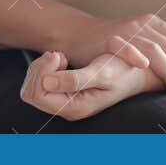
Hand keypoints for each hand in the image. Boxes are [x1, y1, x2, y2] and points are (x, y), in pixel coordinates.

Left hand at [20, 51, 150, 120]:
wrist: (134, 74)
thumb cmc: (121, 72)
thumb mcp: (102, 73)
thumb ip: (75, 80)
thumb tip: (47, 83)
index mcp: (74, 107)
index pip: (38, 94)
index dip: (42, 72)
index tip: (60, 56)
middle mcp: (66, 108)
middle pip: (30, 92)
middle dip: (40, 69)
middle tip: (59, 56)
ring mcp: (63, 102)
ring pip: (31, 86)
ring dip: (42, 67)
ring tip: (61, 57)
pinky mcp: (62, 94)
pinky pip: (39, 82)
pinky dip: (45, 68)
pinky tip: (61, 62)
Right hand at [68, 13, 165, 99]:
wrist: (80, 36)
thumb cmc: (118, 44)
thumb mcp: (147, 40)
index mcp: (157, 25)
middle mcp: (145, 25)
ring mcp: (126, 31)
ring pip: (155, 49)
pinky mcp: (108, 38)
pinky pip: (123, 45)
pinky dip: (134, 54)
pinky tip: (144, 65)